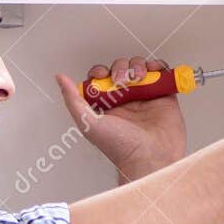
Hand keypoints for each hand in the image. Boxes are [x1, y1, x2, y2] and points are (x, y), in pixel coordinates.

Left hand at [55, 55, 186, 179]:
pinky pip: (162, 74)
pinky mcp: (163, 97)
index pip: (102, 78)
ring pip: (140, 69)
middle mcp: (126, 100)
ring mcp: (145, 98)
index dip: (102, 72)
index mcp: (107, 105)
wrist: (149, 158)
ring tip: (138, 78)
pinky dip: (159, 67)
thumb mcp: (87, 124)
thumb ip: (73, 100)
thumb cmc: (120, 148)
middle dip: (121, 68)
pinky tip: (154, 71)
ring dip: (138, 66)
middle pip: (121, 69)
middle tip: (122, 81)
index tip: (104, 76)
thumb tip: (60, 79)